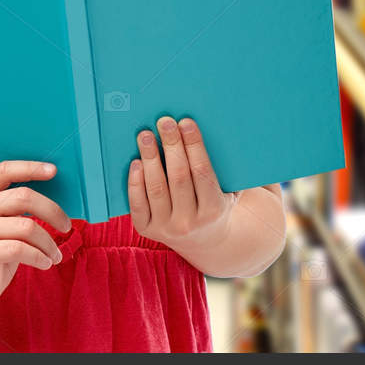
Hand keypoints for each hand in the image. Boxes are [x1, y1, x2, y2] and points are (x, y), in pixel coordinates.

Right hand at [0, 160, 71, 311]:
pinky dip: (40, 257)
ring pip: (27, 227)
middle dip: (52, 211)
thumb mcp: (0, 222)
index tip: (53, 171)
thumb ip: (16, 207)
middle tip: (66, 226)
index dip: (30, 168)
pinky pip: (20, 249)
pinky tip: (45, 263)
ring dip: (49, 243)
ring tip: (55, 254)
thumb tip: (55, 200)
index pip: (5, 171)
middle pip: (23, 197)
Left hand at [128, 116, 235, 255]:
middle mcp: (189, 222)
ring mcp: (166, 228)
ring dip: (150, 158)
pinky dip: (135, 182)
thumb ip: (226, 169)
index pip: (202, 173)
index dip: (194, 146)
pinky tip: (135, 162)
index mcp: (214, 211)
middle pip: (178, 177)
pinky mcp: (147, 230)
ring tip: (145, 135)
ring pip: (156, 188)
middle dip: (171, 146)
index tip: (186, 122)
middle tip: (164, 122)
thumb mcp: (229, 192)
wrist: (204, 242)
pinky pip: (137, 204)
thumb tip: (215, 132)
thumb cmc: (216, 205)